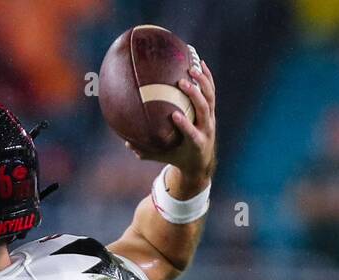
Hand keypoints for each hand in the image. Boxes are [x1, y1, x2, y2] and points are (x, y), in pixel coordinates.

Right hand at [126, 59, 215, 186]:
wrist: (201, 159)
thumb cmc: (178, 157)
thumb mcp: (163, 157)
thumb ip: (146, 151)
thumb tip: (127, 143)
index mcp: (195, 143)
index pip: (191, 133)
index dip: (185, 124)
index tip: (175, 115)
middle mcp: (206, 129)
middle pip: (203, 110)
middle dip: (194, 96)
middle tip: (182, 83)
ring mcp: (210, 118)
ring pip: (209, 98)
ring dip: (201, 82)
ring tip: (191, 68)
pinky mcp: (212, 110)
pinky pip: (210, 91)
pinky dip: (206, 77)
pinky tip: (200, 62)